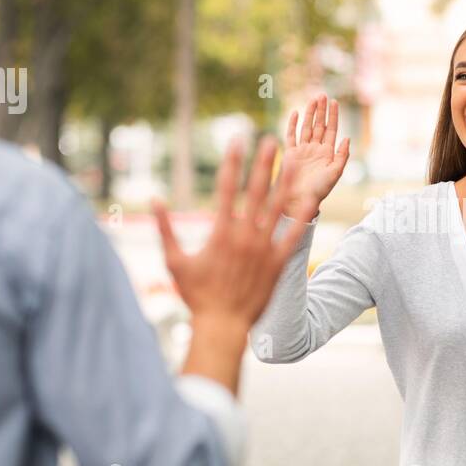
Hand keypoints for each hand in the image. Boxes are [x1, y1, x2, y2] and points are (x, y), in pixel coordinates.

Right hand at [151, 134, 306, 329]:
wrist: (223, 325)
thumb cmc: (196, 295)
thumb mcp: (175, 261)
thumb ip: (165, 229)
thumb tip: (154, 200)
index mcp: (220, 232)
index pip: (227, 188)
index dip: (232, 161)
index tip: (237, 140)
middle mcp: (244, 236)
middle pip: (256, 192)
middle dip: (263, 163)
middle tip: (269, 140)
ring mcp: (263, 249)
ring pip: (278, 209)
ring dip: (286, 183)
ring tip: (293, 161)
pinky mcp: (278, 263)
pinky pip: (293, 236)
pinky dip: (302, 218)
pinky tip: (311, 200)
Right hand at [280, 93, 348, 221]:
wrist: (300, 200)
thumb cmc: (319, 190)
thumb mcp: (336, 173)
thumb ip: (342, 155)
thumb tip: (347, 138)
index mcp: (328, 153)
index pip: (331, 130)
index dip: (333, 116)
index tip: (334, 102)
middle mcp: (315, 149)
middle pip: (319, 125)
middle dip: (321, 110)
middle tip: (322, 95)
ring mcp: (303, 150)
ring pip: (306, 127)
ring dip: (309, 113)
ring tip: (313, 99)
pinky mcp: (290, 153)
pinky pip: (291, 135)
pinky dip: (293, 124)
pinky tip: (295, 112)